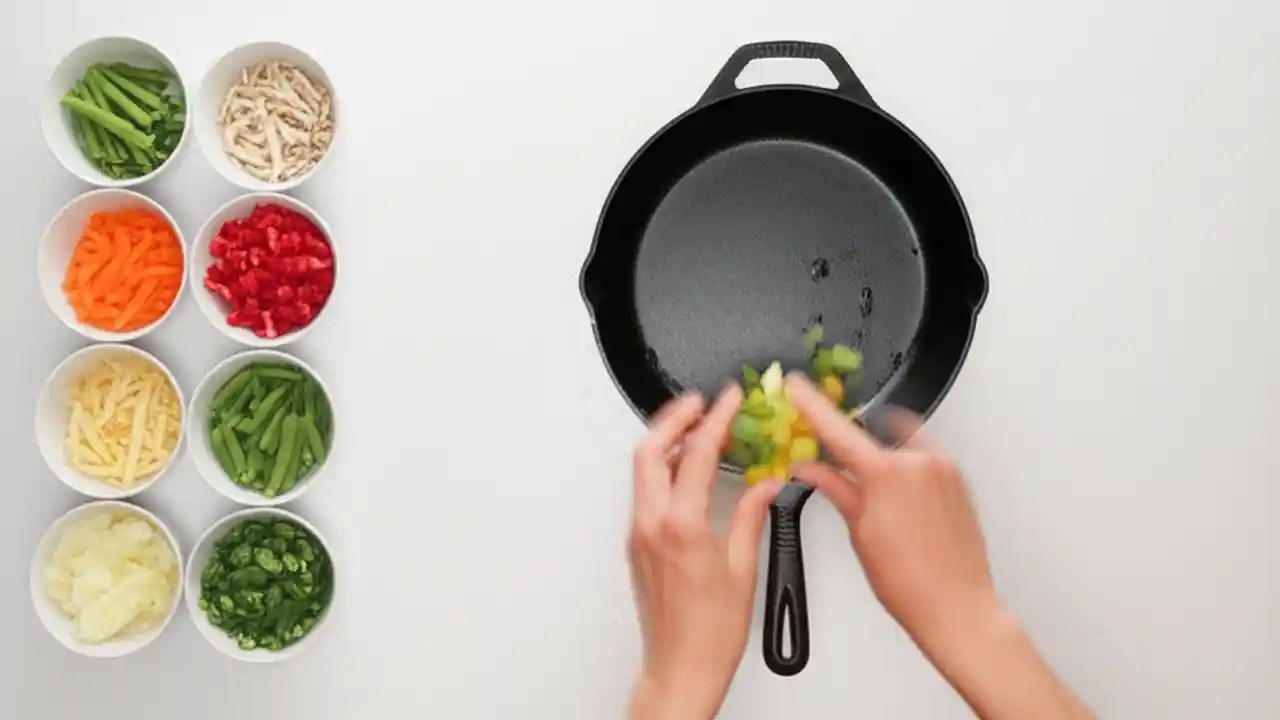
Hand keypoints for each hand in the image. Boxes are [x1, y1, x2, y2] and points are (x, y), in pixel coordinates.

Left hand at [627, 388, 782, 719]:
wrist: (680, 668)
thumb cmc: (710, 634)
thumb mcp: (742, 569)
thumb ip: (750, 517)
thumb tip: (765, 487)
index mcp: (680, 526)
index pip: (695, 454)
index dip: (715, 419)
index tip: (729, 399)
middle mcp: (651, 525)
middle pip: (649, 450)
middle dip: (673, 418)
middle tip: (700, 402)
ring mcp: (638, 535)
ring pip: (642, 470)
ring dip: (665, 442)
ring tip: (695, 429)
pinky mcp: (637, 546)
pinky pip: (645, 493)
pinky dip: (663, 470)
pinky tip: (685, 470)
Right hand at [786, 374, 1090, 719]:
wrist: (958, 608)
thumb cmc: (910, 583)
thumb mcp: (860, 533)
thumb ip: (836, 489)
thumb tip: (811, 469)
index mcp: (887, 473)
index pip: (837, 428)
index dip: (812, 404)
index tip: (797, 385)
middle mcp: (919, 462)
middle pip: (870, 439)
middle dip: (850, 453)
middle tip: (836, 474)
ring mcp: (943, 469)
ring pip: (898, 448)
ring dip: (880, 463)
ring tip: (877, 507)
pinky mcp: (958, 479)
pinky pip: (922, 459)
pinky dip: (904, 471)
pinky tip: (900, 506)